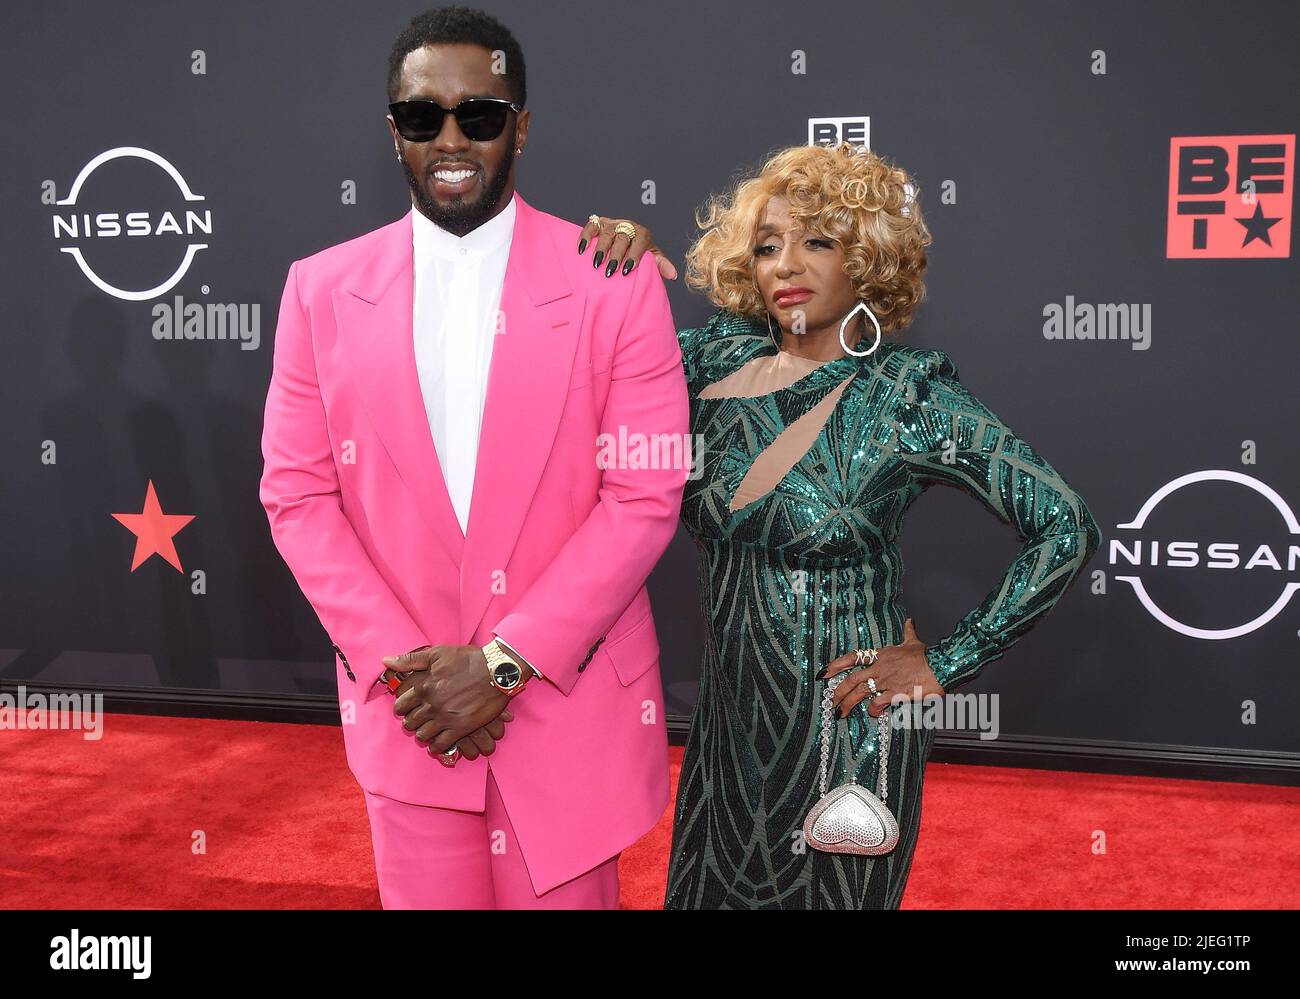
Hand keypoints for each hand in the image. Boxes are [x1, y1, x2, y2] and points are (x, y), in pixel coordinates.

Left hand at [382, 645, 510, 756]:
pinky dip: (436, 747)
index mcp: (424, 687)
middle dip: (412, 722)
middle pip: (410, 723)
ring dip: (423, 734)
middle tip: (418, 720)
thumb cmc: (468, 659)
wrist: (498, 671)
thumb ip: (410, 659)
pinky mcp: (461, 728)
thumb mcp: (438, 653)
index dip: (402, 708)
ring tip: (428, 730)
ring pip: (423, 736)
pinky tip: (438, 742)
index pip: (400, 706)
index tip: (408, 708)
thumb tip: (386, 660)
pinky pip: (441, 745)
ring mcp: (446, 718)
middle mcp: (431, 705)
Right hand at [577, 214, 677, 280]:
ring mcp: (612, 224)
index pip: (639, 241)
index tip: (627, 270)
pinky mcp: (599, 223)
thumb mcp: (651, 257)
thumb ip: (660, 264)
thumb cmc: (638, 252)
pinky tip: (582, 250)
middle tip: (610, 271)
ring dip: (600, 249)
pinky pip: (591, 227)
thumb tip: (673, 275)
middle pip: (622, 237)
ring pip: (606, 233)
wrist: (627, 239)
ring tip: (596, 264)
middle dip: (616, 255)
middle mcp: (627, 226)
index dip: (634, 254)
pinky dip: (585, 237)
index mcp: (641, 233)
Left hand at [820, 619, 942, 717]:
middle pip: (851, 679)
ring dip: (847, 704)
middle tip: (830, 702)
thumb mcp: (914, 641)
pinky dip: (873, 710)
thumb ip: (908, 632)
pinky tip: (873, 714)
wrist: (940, 666)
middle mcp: (879, 668)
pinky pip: (878, 704)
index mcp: (880, 655)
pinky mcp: (896, 693)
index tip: (823, 673)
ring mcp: (886, 681)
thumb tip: (910, 621)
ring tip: (840, 714)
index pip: (852, 658)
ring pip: (860, 693)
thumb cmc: (926, 656)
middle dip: (838, 692)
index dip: (836, 665)